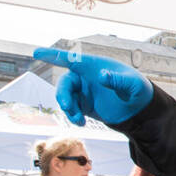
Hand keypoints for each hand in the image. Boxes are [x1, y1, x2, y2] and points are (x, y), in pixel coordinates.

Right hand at [34, 47, 153, 125]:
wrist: (138, 109)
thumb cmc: (138, 90)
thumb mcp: (133, 85)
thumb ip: (118, 80)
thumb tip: (102, 76)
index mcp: (95, 66)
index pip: (72, 58)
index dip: (53, 55)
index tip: (36, 52)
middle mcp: (85, 77)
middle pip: (65, 82)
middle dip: (63, 94)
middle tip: (68, 107)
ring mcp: (83, 91)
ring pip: (65, 97)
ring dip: (68, 108)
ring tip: (79, 120)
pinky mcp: (83, 105)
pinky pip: (70, 109)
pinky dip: (72, 116)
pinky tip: (81, 123)